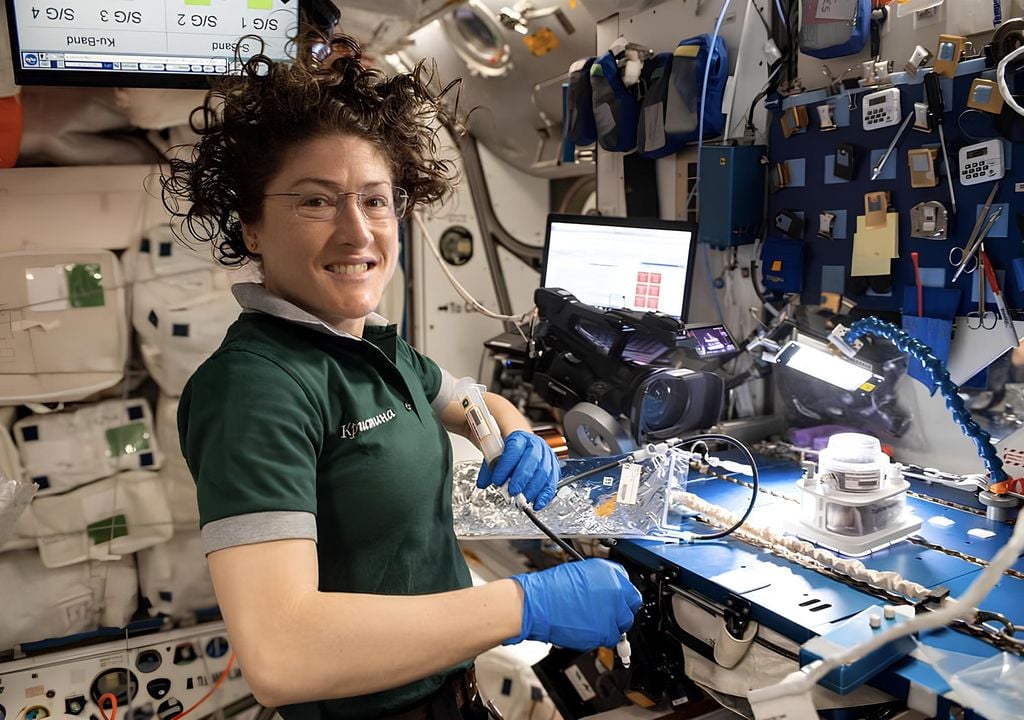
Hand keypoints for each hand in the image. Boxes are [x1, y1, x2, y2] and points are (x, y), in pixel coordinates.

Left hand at [476, 430, 558, 509]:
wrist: (524, 446)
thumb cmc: (510, 451)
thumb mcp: (496, 454)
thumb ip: (489, 468)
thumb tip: (482, 483)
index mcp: (520, 438)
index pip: (513, 450)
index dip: (505, 466)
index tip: (497, 480)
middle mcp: (536, 445)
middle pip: (532, 460)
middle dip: (521, 478)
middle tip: (512, 491)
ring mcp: (547, 456)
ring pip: (544, 472)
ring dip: (533, 489)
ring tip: (522, 499)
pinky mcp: (554, 468)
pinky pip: (552, 482)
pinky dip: (545, 495)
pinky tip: (536, 504)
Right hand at [506, 559, 641, 649]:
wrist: (538, 604)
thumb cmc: (551, 588)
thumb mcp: (580, 573)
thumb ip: (600, 582)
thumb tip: (607, 593)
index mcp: (610, 572)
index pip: (629, 586)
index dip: (621, 596)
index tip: (617, 601)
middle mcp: (616, 590)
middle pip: (631, 605)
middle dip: (620, 611)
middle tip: (606, 613)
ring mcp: (613, 612)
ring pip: (623, 624)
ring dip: (612, 625)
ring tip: (593, 622)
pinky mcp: (606, 632)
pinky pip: (612, 638)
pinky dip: (602, 637)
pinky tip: (588, 629)